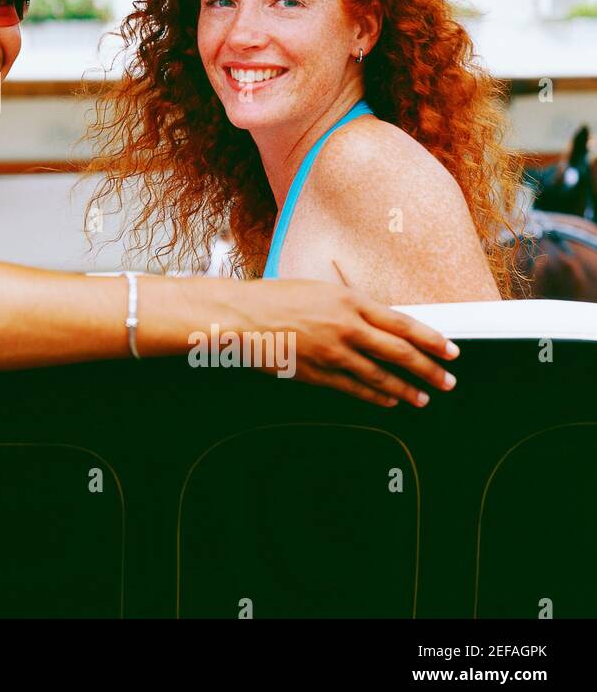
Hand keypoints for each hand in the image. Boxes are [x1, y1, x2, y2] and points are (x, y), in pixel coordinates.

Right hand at [237, 279, 457, 406]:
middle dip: (429, 369)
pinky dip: (376, 396)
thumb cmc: (275, 298)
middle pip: (399, 353)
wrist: (241, 316)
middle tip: (449, 380)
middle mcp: (346, 327)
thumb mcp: (320, 291)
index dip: (431, 339)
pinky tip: (389, 400)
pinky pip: (354, 389)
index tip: (451, 351)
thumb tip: (381, 325)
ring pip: (381, 376)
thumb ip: (352, 307)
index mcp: (349, 301)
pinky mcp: (317, 373)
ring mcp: (332, 353)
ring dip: (408, 389)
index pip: (403, 323)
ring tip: (425, 397)